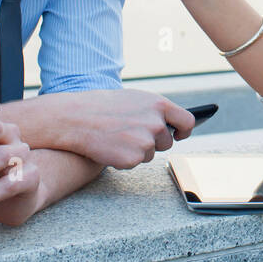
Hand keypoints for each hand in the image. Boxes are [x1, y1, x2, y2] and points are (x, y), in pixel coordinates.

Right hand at [59, 88, 195, 168]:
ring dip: (137, 150)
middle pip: (166, 142)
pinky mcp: (133, 159)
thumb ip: (154, 110)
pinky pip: (135, 162)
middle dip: (152, 141)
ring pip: (150, 154)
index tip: (179, 134)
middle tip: (130, 133)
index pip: (186, 121)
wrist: (76, 118)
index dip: (184, 130)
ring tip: (117, 137)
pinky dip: (124, 159)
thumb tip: (171, 124)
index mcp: (158, 105)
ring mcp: (146, 143)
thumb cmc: (103, 106)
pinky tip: (111, 147)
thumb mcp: (134, 99)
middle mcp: (156, 124)